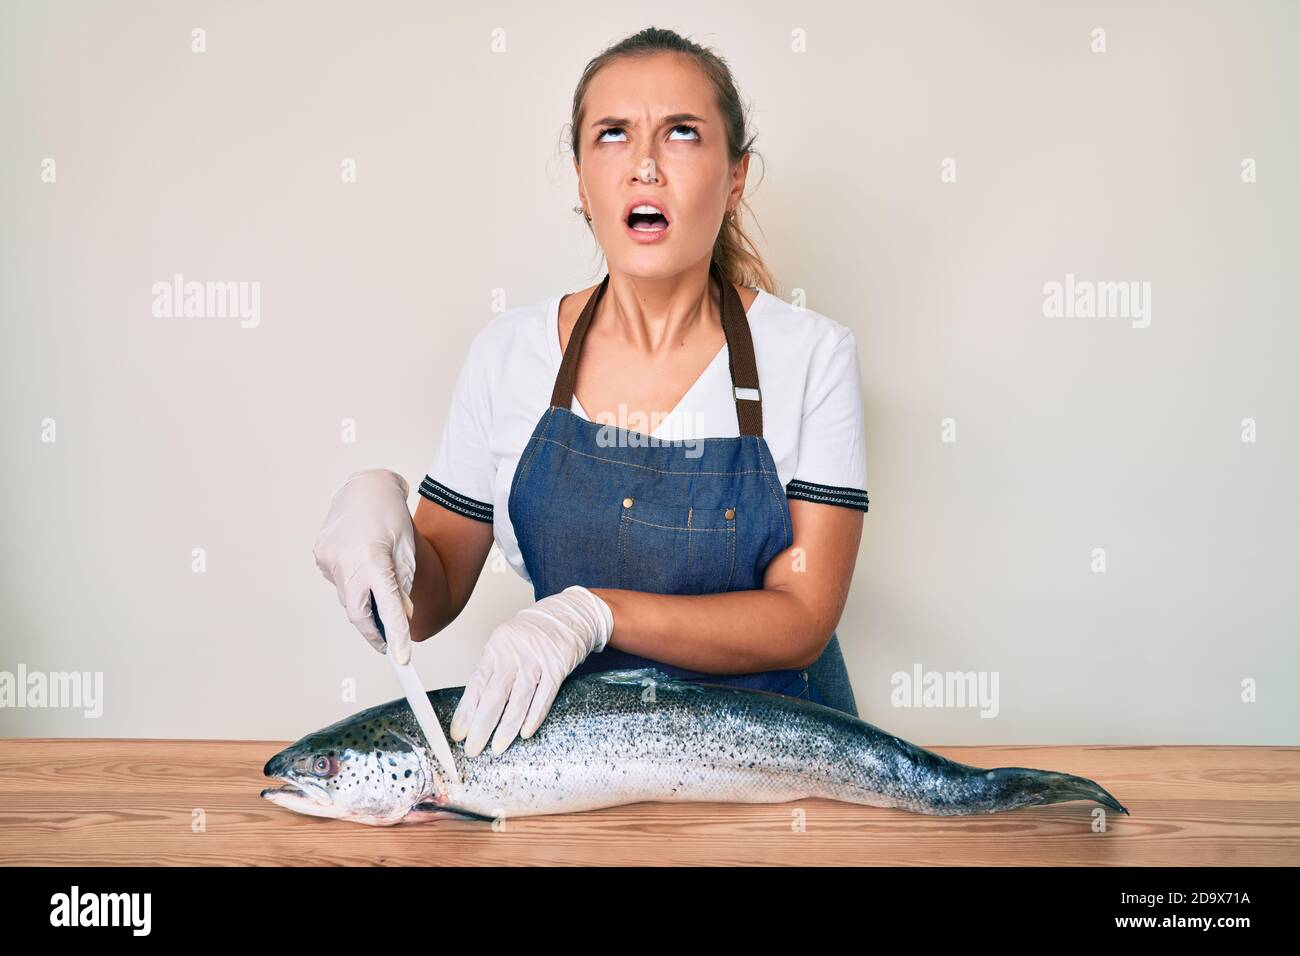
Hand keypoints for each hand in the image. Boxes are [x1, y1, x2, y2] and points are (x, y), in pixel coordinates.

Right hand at [312, 468, 416, 664]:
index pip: (386, 606)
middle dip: (374, 632)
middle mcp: (346, 561)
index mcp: (372, 558)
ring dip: (364, 605)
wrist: (364, 488)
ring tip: (379, 593)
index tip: (402, 656)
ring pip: (348, 598)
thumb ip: (402, 586)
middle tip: (389, 644)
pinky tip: (361, 565)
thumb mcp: (407, 550)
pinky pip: (339, 582)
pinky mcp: (320, 557)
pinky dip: (353, 584)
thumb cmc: (391, 516)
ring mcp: (328, 559)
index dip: (395, 634)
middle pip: (358, 612)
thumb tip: (400, 617)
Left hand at [450, 586, 612, 757]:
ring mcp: (537, 658)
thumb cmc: (535, 633)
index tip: (459, 733)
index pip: (477, 683)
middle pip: (495, 694)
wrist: (570, 613)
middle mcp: (514, 652)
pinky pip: (544, 695)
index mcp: (497, 647)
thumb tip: (477, 705)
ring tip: (497, 747)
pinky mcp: (558, 665)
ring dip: (507, 727)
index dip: (467, 710)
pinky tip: (525, 732)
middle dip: (482, 725)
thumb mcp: (508, 643)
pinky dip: (534, 716)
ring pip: (519, 698)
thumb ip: (495, 669)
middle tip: (474, 749)